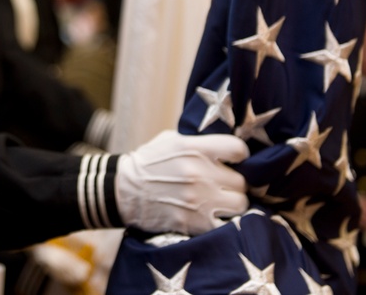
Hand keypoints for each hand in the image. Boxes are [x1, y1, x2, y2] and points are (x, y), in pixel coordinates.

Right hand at [115, 131, 249, 235]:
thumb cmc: (148, 162)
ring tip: (221, 203)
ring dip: (233, 204)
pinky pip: (226, 224)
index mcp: (195, 148)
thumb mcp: (171, 140)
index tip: (235, 161)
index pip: (239, 150)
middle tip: (224, 186)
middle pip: (242, 181)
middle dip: (234, 184)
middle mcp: (200, 173)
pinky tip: (213, 216)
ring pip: (240, 204)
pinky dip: (222, 222)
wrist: (123, 191)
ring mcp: (199, 199)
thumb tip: (224, 146)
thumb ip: (199, 143)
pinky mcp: (194, 222)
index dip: (240, 156)